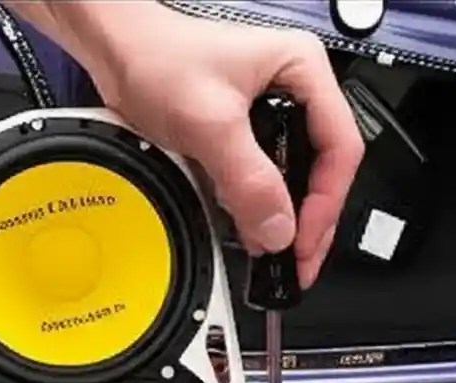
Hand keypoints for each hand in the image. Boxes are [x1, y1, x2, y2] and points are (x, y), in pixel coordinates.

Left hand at [50, 3, 364, 287]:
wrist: (115, 50)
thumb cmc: (157, 57)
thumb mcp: (209, 123)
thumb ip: (248, 180)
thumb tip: (278, 230)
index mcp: (305, 70)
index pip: (339, 147)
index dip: (326, 201)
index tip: (304, 239)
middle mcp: (297, 90)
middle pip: (323, 167)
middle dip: (309, 218)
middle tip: (298, 260)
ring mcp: (274, 112)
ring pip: (295, 176)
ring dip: (285, 217)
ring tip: (276, 251)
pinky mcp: (248, 132)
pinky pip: (267, 177)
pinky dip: (261, 207)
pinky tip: (253, 229)